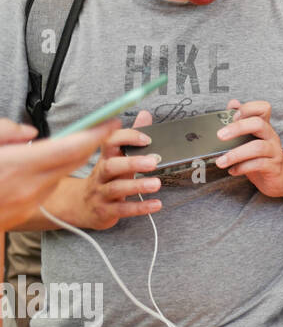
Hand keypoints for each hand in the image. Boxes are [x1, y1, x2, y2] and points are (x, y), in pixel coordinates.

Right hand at [0, 119, 113, 229]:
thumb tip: (31, 133)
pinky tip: (31, 170)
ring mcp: (30, 201)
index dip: (97, 132)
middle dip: (89, 142)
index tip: (112, 120)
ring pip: (62, 173)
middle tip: (97, 126)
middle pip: (75, 160)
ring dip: (66, 159)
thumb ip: (5, 131)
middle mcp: (30, 185)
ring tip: (51, 149)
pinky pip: (48, 187)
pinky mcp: (27, 212)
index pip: (72, 146)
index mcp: (18, 164)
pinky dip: (50, 174)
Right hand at [78, 111, 162, 229]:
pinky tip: (156, 204)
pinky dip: (140, 207)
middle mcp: (101, 175)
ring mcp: (101, 194)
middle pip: (111, 166)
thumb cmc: (105, 179)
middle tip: (153, 162)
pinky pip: (122, 209)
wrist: (80, 207)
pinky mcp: (105, 211)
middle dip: (132, 163)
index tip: (146, 138)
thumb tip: (146, 115)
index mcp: (105, 158)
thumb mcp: (117, 158)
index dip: (127, 138)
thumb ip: (131, 138)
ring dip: (137, 185)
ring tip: (156, 184)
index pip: (109, 142)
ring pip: (116, 188)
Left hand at [214, 99, 282, 197]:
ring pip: (257, 147)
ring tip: (220, 161)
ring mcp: (274, 151)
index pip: (263, 108)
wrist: (280, 179)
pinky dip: (242, 167)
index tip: (232, 115)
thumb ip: (241, 123)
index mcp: (264, 127)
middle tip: (220, 136)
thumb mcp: (251, 139)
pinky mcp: (274, 167)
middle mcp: (271, 136)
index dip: (248, 108)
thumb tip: (233, 103)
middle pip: (258, 124)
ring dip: (235, 154)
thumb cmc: (261, 158)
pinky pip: (259, 165)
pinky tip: (232, 170)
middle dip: (238, 128)